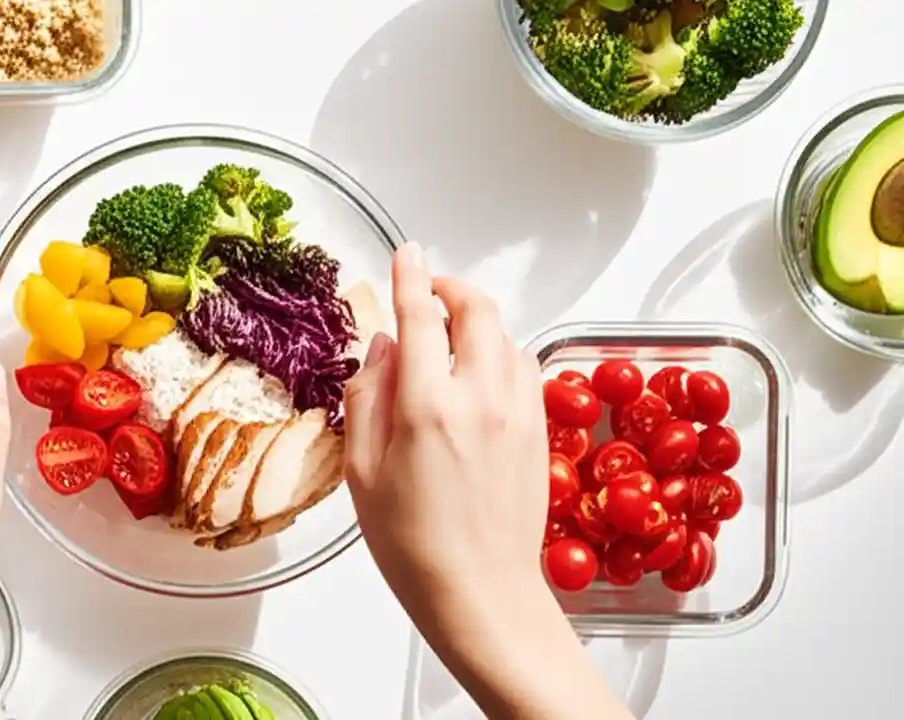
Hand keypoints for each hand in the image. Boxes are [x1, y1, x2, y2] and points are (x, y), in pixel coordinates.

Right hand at [345, 244, 630, 718]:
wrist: (480, 592)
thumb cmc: (412, 544)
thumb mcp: (362, 472)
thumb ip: (368, 398)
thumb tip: (383, 348)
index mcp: (428, 406)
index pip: (420, 316)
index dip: (410, 276)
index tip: (405, 254)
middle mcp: (481, 397)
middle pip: (476, 308)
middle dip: (450, 286)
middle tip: (428, 291)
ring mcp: (520, 411)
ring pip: (505, 334)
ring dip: (477, 320)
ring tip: (450, 337)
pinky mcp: (541, 430)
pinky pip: (525, 366)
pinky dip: (500, 351)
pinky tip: (479, 373)